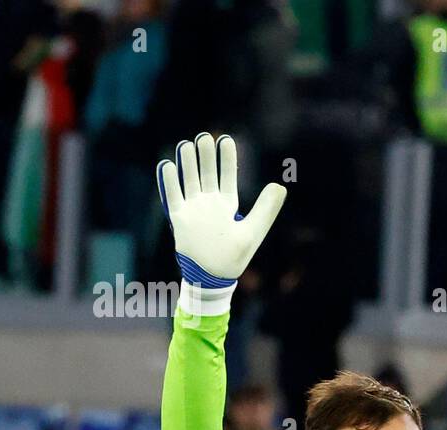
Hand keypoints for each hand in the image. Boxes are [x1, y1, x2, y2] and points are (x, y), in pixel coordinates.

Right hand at [156, 133, 285, 294]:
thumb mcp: (254, 231)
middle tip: (204, 136)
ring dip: (187, 163)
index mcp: (227, 205)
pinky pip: (172, 196)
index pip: (227, 176)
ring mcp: (193, 209)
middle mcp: (209, 204)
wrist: (212, 276)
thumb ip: (266, 209)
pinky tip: (166, 165)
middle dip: (205, 156)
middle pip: (205, 174)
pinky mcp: (178, 219)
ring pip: (189, 180)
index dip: (226, 159)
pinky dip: (169, 182)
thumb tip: (280, 186)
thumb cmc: (235, 257)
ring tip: (186, 144)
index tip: (225, 139)